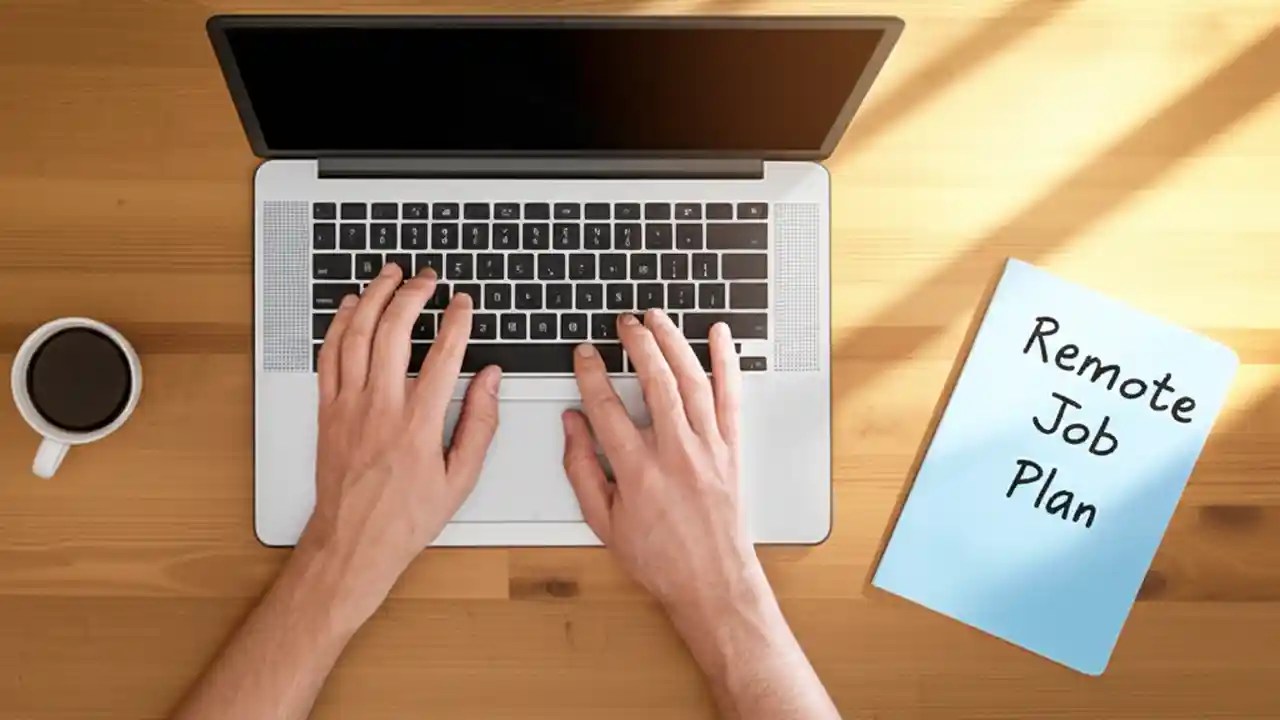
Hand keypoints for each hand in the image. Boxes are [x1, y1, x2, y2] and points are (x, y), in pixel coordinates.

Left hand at [305, 263, 500, 621]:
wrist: (353, 541)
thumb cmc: (406, 516)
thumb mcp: (461, 477)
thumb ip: (480, 423)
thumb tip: (490, 379)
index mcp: (418, 424)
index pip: (444, 355)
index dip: (457, 321)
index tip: (464, 303)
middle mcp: (380, 408)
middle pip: (394, 331)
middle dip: (413, 295)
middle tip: (427, 279)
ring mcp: (348, 406)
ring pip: (357, 335)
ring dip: (374, 298)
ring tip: (390, 276)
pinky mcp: (327, 410)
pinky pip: (329, 356)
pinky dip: (339, 325)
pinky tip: (351, 307)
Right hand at [562, 310, 761, 616]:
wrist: (713, 581)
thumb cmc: (659, 558)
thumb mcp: (603, 522)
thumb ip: (582, 469)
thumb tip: (572, 426)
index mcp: (638, 471)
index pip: (607, 407)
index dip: (590, 374)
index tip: (583, 353)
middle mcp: (676, 453)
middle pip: (655, 381)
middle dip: (637, 344)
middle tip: (623, 323)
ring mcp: (708, 447)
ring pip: (692, 380)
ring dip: (674, 342)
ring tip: (658, 318)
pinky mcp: (731, 448)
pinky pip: (730, 396)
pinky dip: (726, 362)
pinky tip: (719, 336)